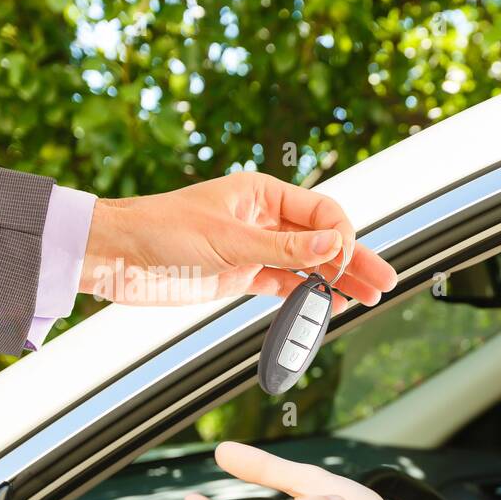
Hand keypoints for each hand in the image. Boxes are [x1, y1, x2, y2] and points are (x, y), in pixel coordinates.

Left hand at [80, 173, 396, 311]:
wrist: (115, 257)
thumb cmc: (161, 232)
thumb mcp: (228, 241)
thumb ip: (285, 248)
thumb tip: (334, 243)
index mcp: (261, 194)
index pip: (321, 211)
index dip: (341, 236)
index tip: (347, 262)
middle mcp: (263, 219)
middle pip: (322, 239)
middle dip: (354, 260)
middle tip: (385, 281)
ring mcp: (255, 248)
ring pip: (309, 264)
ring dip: (337, 281)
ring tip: (368, 297)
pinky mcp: (243, 275)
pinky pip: (286, 284)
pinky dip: (308, 295)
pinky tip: (330, 305)